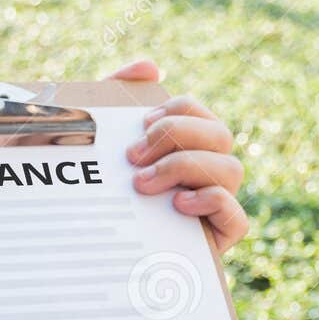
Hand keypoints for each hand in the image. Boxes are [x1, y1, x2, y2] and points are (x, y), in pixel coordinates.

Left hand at [107, 59, 247, 252]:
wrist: (80, 253)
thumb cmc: (91, 194)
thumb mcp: (95, 144)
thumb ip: (116, 96)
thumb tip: (149, 66)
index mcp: (181, 147)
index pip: (198, 112)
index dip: (176, 110)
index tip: (141, 125)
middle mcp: (203, 173)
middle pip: (220, 134)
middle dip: (177, 137)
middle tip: (133, 157)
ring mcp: (213, 207)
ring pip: (231, 170)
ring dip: (186, 168)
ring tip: (143, 185)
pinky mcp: (214, 242)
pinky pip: (238, 219)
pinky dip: (212, 204)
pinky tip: (177, 205)